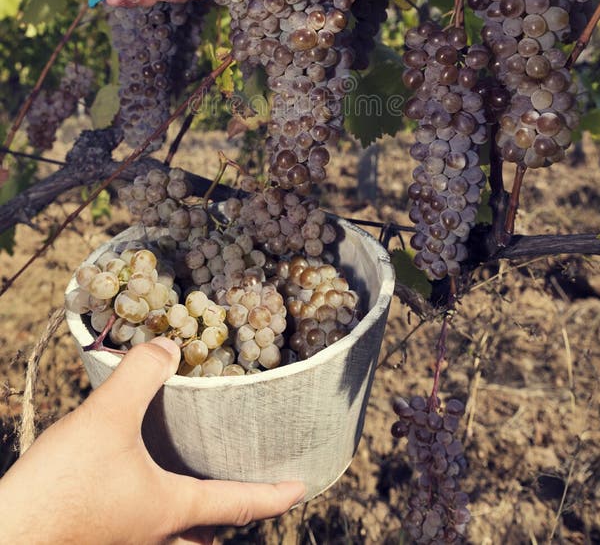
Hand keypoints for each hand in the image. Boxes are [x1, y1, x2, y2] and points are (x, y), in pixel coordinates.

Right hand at [0, 339, 303, 544]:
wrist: (6, 538)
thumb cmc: (63, 487)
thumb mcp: (107, 418)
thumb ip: (141, 375)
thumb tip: (170, 343)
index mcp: (170, 511)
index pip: (238, 506)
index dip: (274, 495)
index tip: (301, 487)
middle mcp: (153, 537)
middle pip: (207, 535)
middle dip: (232, 517)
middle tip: (251, 491)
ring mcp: (124, 542)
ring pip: (174, 539)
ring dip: (192, 521)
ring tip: (198, 492)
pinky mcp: (97, 536)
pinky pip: (140, 530)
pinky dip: (154, 511)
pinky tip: (133, 482)